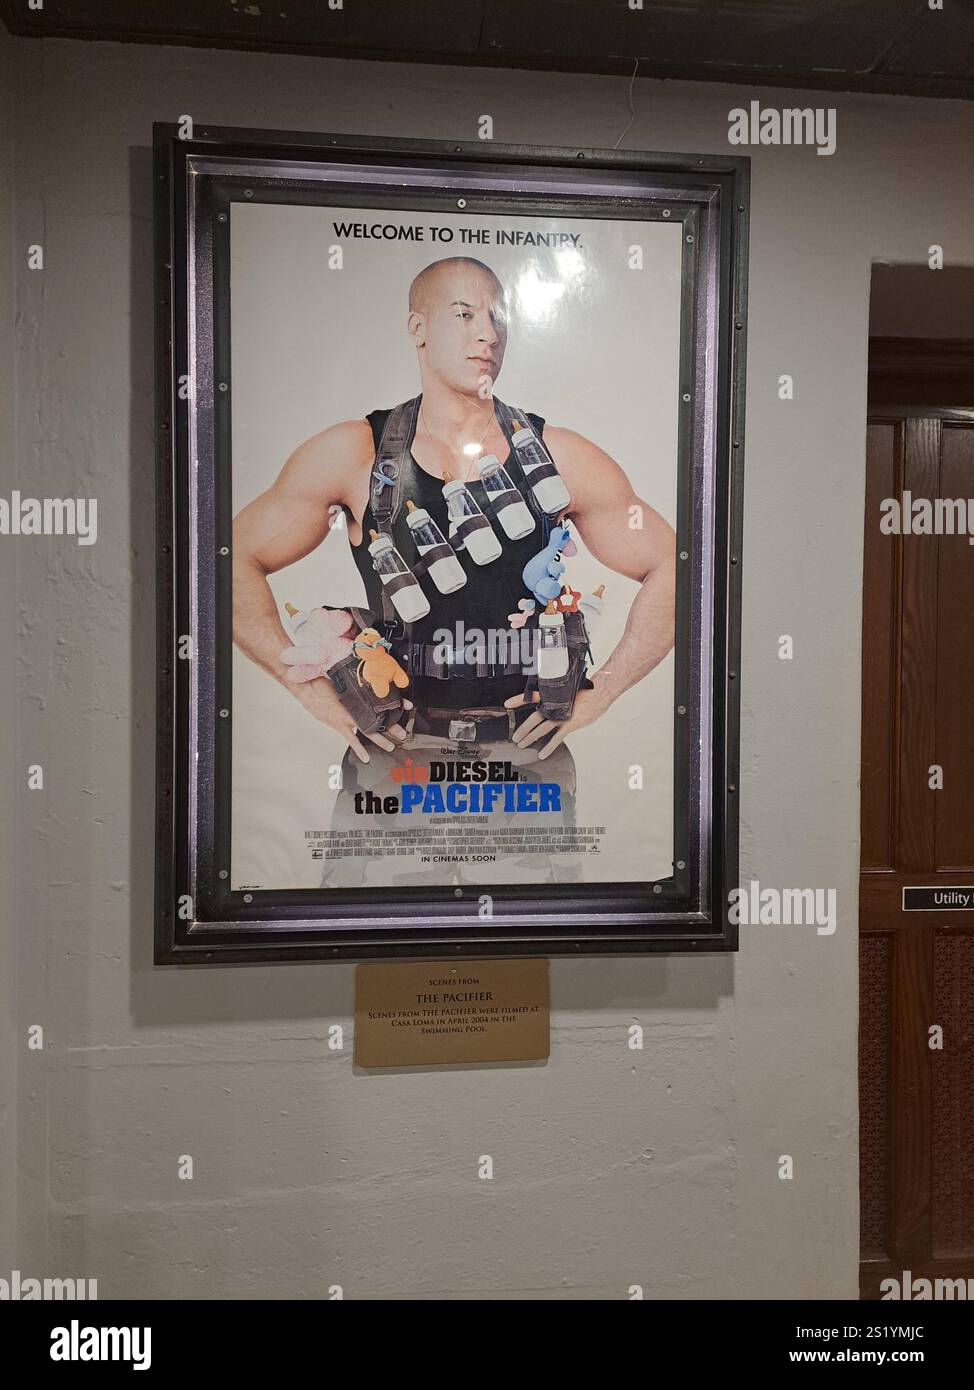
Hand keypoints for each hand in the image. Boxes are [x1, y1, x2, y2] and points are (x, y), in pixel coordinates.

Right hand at [293, 676, 411, 762]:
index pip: (378, 704)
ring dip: (379, 739)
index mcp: (355, 697)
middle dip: (390, 727)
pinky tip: (366, 758)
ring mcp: (344, 719)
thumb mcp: (343, 679)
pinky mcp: (337, 724)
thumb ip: (357, 684)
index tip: (405, 707)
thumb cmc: (322, 681)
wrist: (305, 687)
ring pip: (366, 731)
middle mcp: (351, 710)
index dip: (392, 706)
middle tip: (402, 733)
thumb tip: (373, 680)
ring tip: (391, 746)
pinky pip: (350, 739)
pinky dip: (359, 748)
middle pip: (375, 720)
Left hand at [503, 682, 608, 759]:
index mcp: (553, 696)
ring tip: (522, 744)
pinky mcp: (570, 724)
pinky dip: (549, 747)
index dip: (519, 700)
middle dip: (523, 728)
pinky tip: (542, 754)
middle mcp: (555, 706)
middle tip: (514, 736)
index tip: (507, 704)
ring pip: (542, 728)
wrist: (600, 693)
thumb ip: (557, 698)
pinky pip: (557, 738)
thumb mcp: (568, 692)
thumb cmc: (586, 692)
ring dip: (530, 737)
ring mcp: (563, 715)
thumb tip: (549, 702)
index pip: (532, 697)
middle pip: (534, 718)